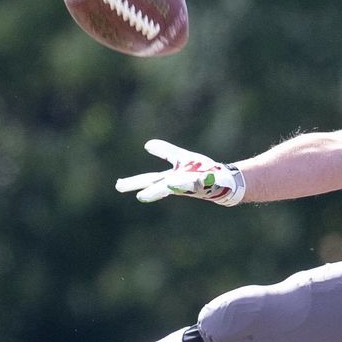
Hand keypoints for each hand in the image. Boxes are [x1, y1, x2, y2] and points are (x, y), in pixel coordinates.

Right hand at [115, 139, 245, 204]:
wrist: (223, 182)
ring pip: (183, 186)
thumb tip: (147, 145)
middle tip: (140, 196)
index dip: (134, 183)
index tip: (118, 186)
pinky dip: (201, 180)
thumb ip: (165, 152)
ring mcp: (194, 184)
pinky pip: (204, 181)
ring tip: (167, 186)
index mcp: (171, 179)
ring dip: (174, 185)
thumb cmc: (201, 171)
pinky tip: (198, 178)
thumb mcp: (180, 159)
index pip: (149, 180)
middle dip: (152, 190)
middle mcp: (180, 184)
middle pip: (163, 186)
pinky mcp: (209, 182)